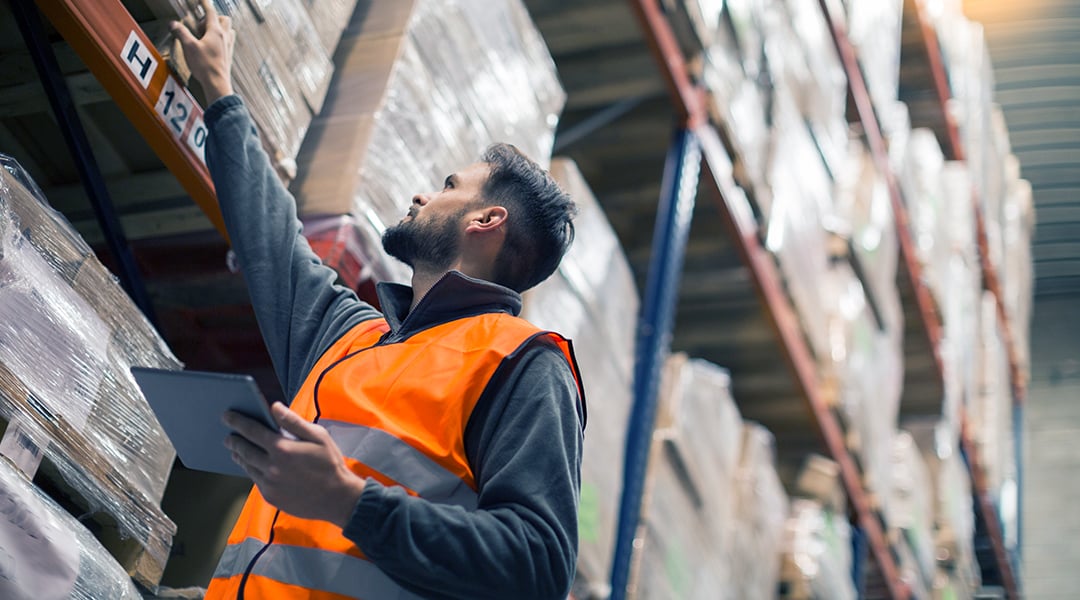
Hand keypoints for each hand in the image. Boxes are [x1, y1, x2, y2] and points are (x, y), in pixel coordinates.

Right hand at [170, 0, 235, 103]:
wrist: (217, 84)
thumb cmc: (205, 66)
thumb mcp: (189, 47)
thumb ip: (181, 33)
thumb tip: (173, 24)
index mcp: (216, 32)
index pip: (210, 12)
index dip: (205, 3)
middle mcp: (225, 37)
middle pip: (223, 19)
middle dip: (212, 18)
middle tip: (199, 25)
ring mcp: (228, 46)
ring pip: (228, 30)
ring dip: (218, 28)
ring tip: (205, 35)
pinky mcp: (228, 55)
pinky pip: (228, 41)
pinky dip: (220, 38)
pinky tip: (211, 46)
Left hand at [224, 403, 365, 527]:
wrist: (337, 498)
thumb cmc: (330, 463)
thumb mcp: (318, 436)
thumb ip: (293, 421)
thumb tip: (274, 407)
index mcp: (282, 448)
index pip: (252, 430)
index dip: (237, 421)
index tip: (227, 415)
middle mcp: (271, 467)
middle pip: (244, 449)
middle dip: (234, 440)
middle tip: (229, 436)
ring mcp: (269, 483)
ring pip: (247, 466)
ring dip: (239, 456)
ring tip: (236, 450)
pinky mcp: (270, 496)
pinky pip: (255, 480)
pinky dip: (252, 470)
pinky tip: (254, 466)